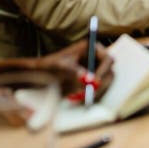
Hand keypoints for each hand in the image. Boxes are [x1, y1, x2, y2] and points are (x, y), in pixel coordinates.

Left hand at [0, 41, 114, 99]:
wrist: (38, 76)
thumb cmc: (49, 67)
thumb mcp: (61, 68)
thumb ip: (76, 73)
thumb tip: (90, 81)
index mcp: (91, 47)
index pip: (107, 59)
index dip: (103, 71)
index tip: (94, 83)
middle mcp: (95, 58)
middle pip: (110, 71)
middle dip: (102, 84)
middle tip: (91, 94)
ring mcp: (94, 70)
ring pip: (105, 83)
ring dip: (97, 91)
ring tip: (80, 98)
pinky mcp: (90, 82)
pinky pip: (98, 90)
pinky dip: (92, 96)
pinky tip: (79, 99)